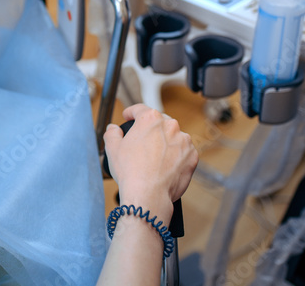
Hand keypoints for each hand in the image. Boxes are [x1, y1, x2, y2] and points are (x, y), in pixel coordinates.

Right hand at [102, 104, 197, 224]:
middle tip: (142, 142)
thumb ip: (112, 133)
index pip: (140, 109)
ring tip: (155, 157)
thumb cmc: (130, 171)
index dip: (131, 112)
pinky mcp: (192, 157)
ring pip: (173, 136)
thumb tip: (113, 129)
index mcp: (150, 119)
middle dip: (150, 129)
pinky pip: (183, 151)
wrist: (148, 195)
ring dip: (165, 142)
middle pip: (159, 122)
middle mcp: (170, 126)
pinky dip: (176, 155)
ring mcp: (184, 141)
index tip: (129, 117)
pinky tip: (166, 165)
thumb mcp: (113, 148)